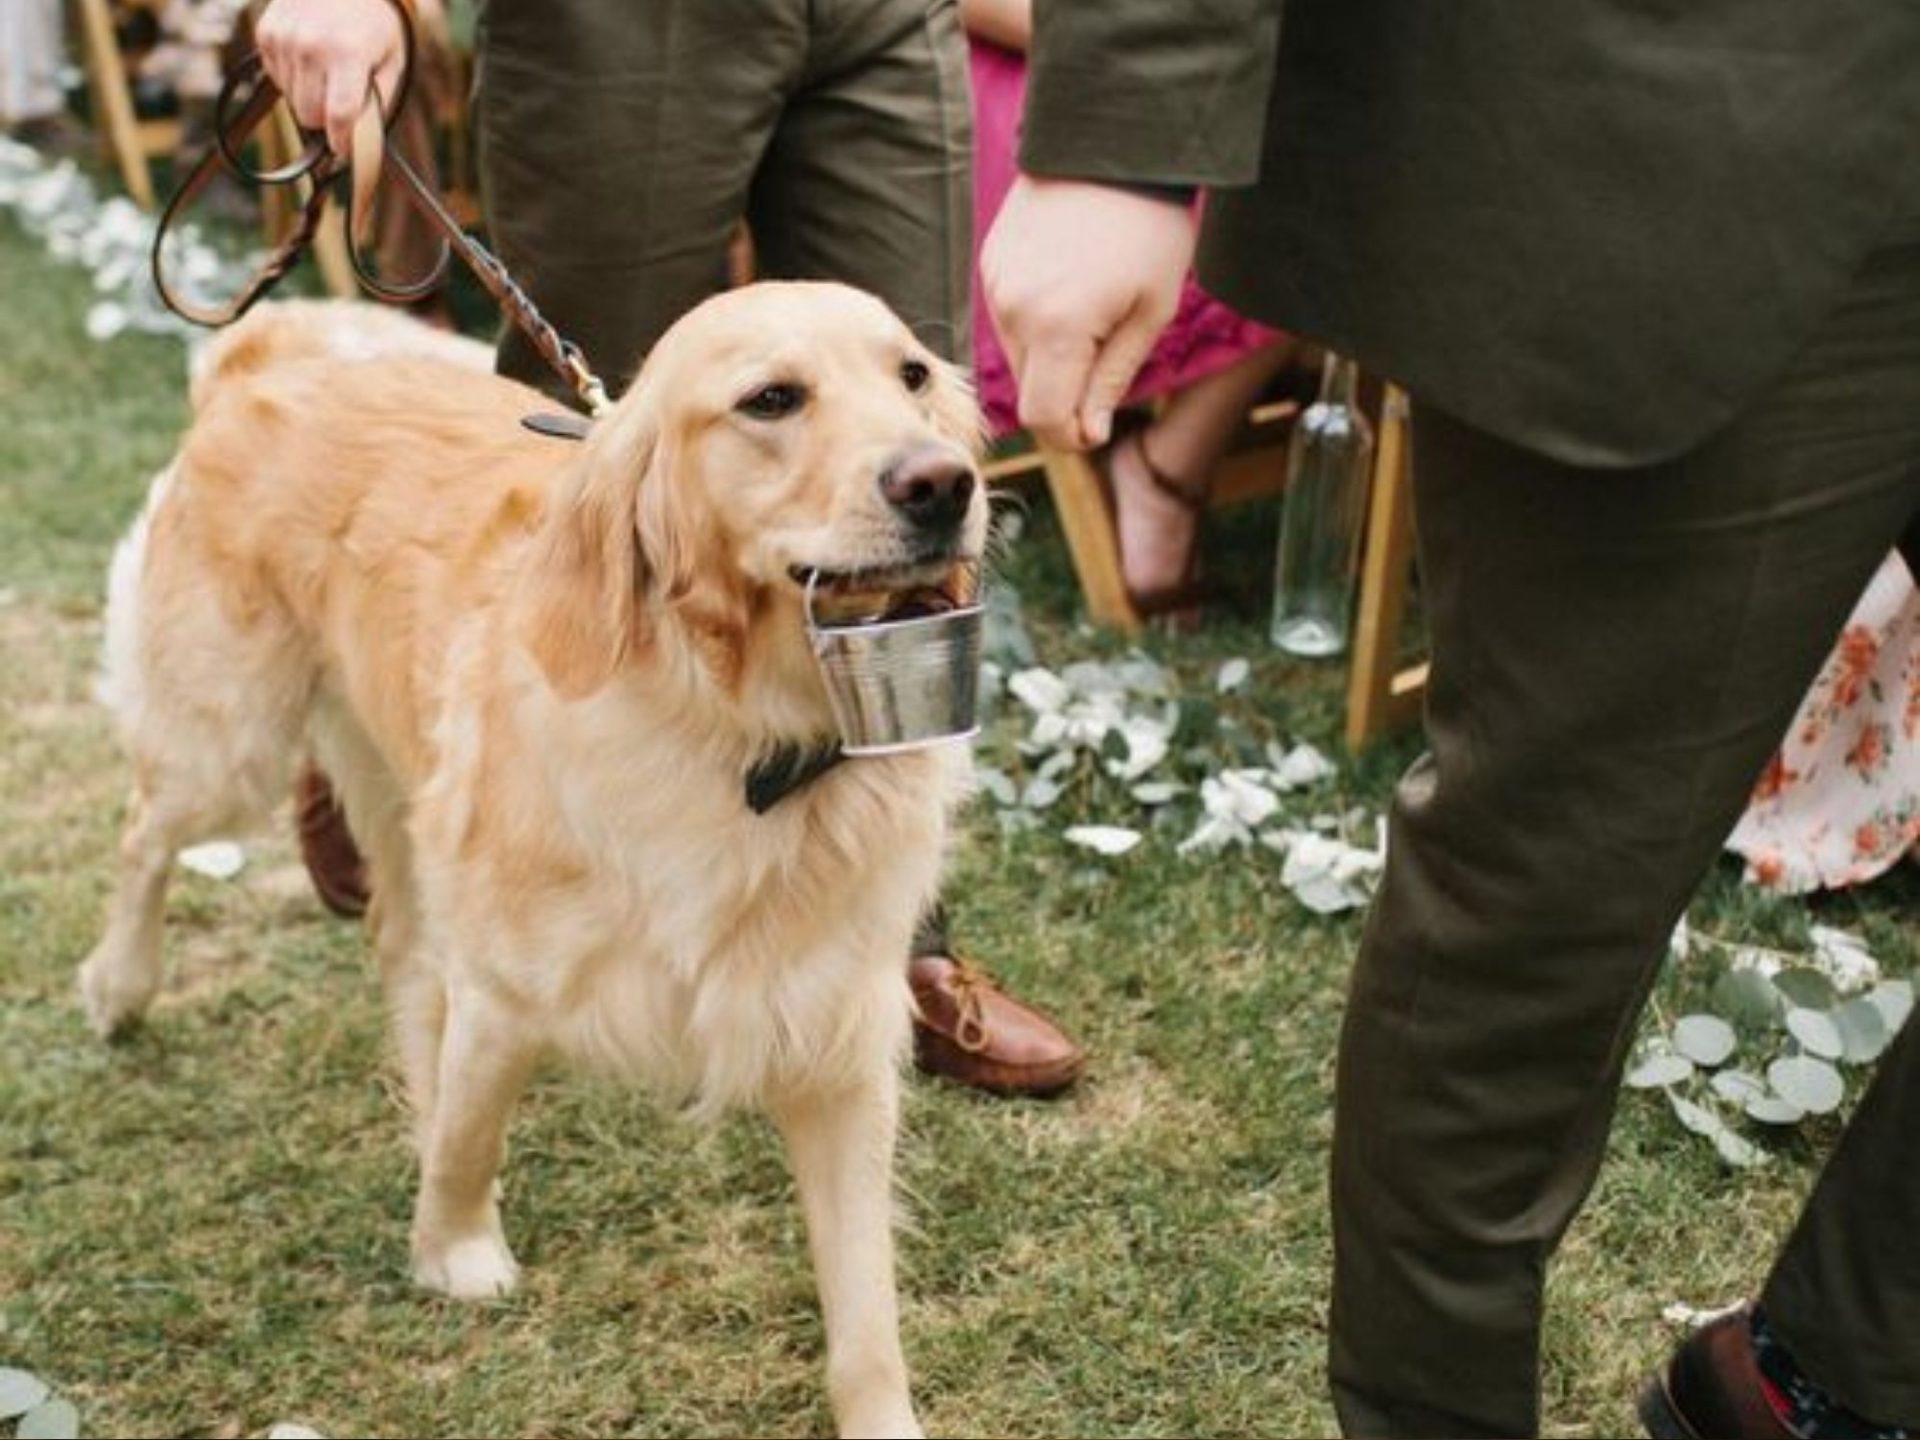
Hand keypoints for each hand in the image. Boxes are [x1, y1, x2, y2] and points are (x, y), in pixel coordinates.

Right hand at [256, 0, 406, 157]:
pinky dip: (292, 77)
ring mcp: (284, 38)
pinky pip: (276, 77)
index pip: (338, 116)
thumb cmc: (374, 20)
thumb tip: (361, 136)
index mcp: (347, 54)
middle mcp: (311, 47)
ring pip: (290, 99)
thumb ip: (379, 99)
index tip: (341, 150)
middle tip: (338, 109)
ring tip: (327, 73)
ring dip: (308, 97)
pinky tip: (309, 59)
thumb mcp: (391, 58)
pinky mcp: (266, 32)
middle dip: (324, 120)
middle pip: (308, 114)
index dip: (340, 141)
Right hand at [982, 177, 1196, 449]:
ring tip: (1095, 305)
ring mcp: (996, 286)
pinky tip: (1072, 281)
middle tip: (1110, 356)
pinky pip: (1010, 317)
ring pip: (1020, 356)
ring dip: (1053, 355)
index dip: (1071, 437)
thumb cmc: (1148, 227)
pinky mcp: (991, 264)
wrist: (1110, 141)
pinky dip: (1038, 320)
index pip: (1044, 419)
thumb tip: (1089, 435)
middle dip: (1066, 396)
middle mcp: (1013, 311)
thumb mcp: (1151, 311)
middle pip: (1031, 391)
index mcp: (1058, 328)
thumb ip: (1113, 380)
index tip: (1098, 428)